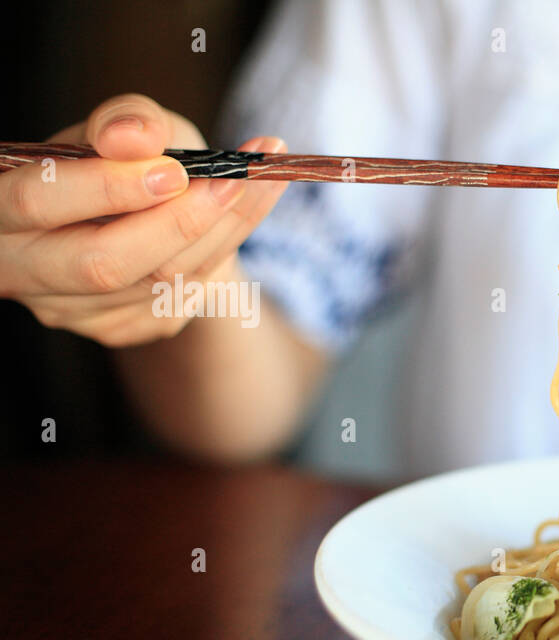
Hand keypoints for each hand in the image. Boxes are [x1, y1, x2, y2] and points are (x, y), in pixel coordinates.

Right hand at [0, 93, 287, 345]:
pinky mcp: (120, 329)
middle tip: (234, 182)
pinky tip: (250, 210)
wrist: (154, 213)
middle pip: (103, 263)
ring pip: (158, 284)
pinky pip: (185, 298)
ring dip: (222, 230)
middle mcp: (26, 270)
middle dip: (177, 222)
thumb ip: (128, 122)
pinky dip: (229, 248)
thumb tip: (134, 138)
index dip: (107, 187)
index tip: (175, 169)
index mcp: (3, 208)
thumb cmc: (127, 161)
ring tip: (262, 179)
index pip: (40, 203)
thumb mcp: (127, 126)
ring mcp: (73, 310)